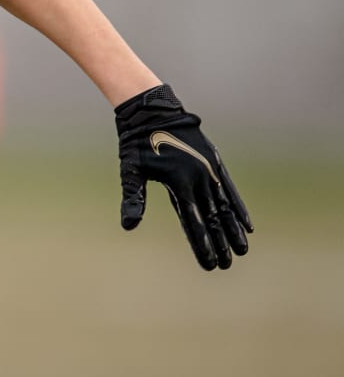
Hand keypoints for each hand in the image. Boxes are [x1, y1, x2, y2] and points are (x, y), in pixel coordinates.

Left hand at [115, 84, 252, 269]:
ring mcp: (209, 170)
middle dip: (220, 243)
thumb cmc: (137, 143)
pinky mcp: (214, 163)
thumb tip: (129, 226)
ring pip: (224, 206)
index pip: (193, 222)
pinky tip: (246, 223)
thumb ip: (134, 198)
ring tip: (242, 251)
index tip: (209, 264)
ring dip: (233, 229)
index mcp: (179, 183)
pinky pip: (229, 190)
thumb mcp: (131, 170)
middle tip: (226, 265)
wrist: (152, 111)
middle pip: (212, 218)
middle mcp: (198, 179)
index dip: (202, 245)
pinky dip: (238, 207)